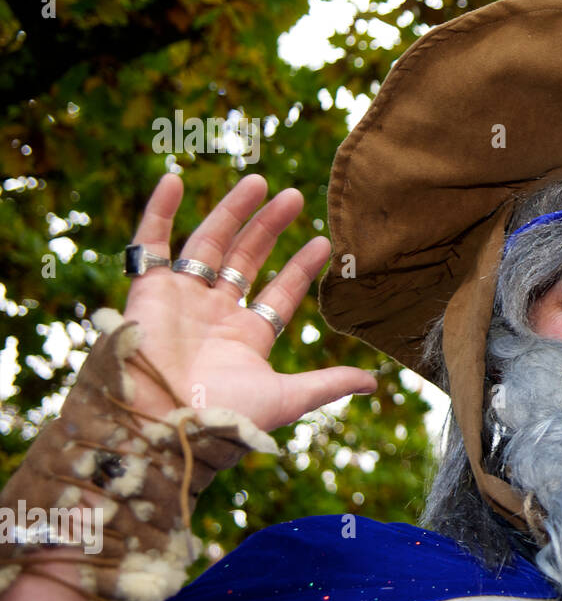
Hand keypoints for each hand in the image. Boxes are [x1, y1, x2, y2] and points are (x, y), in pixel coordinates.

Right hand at [121, 173, 376, 431]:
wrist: (164, 422)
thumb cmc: (227, 415)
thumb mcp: (287, 397)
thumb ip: (328, 383)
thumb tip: (374, 382)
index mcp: (246, 339)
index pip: (280, 293)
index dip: (300, 268)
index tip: (323, 242)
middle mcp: (214, 316)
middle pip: (246, 259)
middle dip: (270, 227)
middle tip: (294, 195)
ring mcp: (181, 300)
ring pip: (209, 243)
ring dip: (232, 210)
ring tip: (258, 180)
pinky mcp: (147, 291)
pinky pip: (150, 243)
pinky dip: (159, 212)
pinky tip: (173, 179)